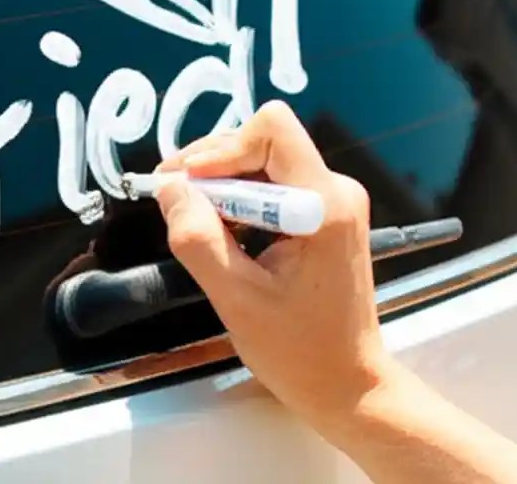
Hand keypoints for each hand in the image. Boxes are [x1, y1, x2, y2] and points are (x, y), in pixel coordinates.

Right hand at [155, 100, 392, 429]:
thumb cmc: (300, 351)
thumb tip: (169, 188)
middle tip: (172, 198)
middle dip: (212, 165)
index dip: (221, 148)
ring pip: (262, 160)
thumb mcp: (236, 298)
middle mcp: (335, 191)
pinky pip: (271, 184)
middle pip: (262, 141)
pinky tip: (219, 229)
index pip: (271, 131)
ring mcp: (332, 202)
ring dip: (221, 183)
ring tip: (191, 217)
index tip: (187, 183)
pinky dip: (237, 198)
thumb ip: (198, 238)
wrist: (347, 384)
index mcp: (325, 205)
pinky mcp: (323, 216)